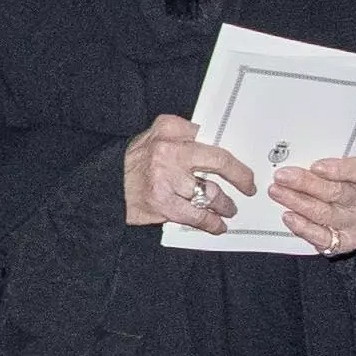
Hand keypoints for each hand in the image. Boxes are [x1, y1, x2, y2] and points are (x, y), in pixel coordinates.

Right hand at [120, 114, 258, 227]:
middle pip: (219, 162)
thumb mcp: (154, 135)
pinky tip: (217, 225)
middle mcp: (169, 152)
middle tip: (248, 186)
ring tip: (229, 208)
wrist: (106, 186)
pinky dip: (211, 222)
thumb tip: (211, 139)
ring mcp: (166, 179)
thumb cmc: (135, 162)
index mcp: (169, 130)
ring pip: (211, 192)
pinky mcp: (163, 203)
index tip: (241, 165)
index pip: (210, 137)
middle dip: (240, 177)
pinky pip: (197, 214)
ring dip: (225, 204)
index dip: (230, 154)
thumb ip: (182, 133)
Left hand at [267, 153, 355, 253]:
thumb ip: (325, 163)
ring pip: (325, 213)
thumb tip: (293, 157)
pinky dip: (303, 227)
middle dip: (306, 183)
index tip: (316, 166)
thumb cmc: (344, 183)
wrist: (353, 211)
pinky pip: (322, 236)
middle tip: (282, 176)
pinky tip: (289, 216)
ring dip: (297, 202)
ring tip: (277, 192)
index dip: (339, 169)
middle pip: (337, 192)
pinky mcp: (345, 242)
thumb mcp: (342, 166)